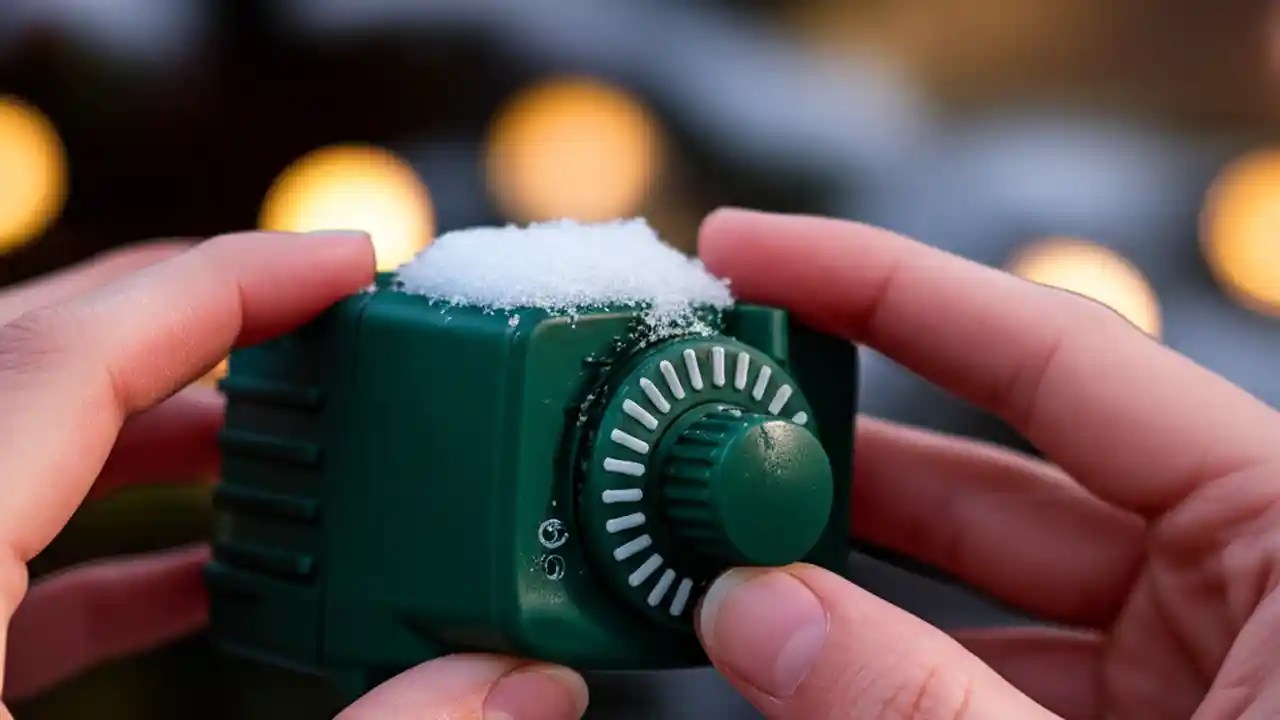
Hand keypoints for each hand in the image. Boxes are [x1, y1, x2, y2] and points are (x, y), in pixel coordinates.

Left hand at [0, 233, 588, 719]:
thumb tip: (518, 687)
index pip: (68, 359)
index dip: (225, 283)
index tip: (347, 262)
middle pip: (41, 359)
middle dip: (197, 325)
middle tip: (333, 334)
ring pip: (20, 438)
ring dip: (159, 427)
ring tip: (296, 448)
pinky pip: (2, 540)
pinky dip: (113, 534)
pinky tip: (209, 576)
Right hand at [694, 208, 1279, 718]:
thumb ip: (932, 700)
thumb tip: (756, 615)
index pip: (1054, 351)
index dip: (882, 285)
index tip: (747, 255)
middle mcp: (1237, 574)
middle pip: (992, 470)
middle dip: (835, 450)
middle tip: (708, 433)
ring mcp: (1192, 660)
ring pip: (976, 586)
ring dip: (841, 573)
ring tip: (723, 555)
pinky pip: (991, 668)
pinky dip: (885, 662)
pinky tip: (797, 652)